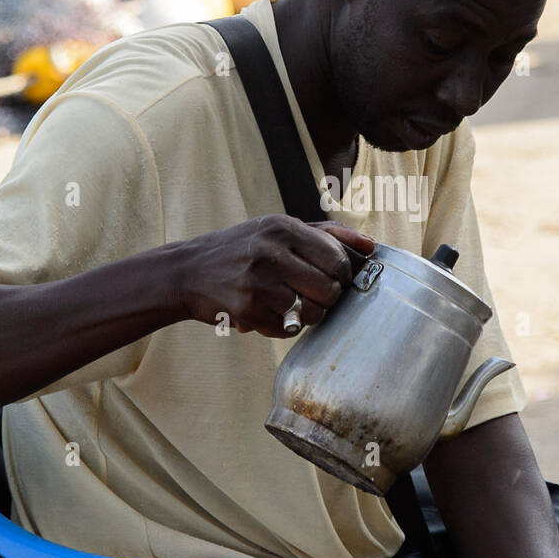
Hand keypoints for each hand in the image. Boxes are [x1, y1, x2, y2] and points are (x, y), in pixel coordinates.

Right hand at [172, 215, 373, 337]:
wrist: (186, 271)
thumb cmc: (241, 250)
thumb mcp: (277, 230)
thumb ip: (326, 234)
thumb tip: (372, 244)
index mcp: (283, 227)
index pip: (337, 258)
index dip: (343, 275)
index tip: (332, 278)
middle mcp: (271, 251)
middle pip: (329, 289)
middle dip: (327, 298)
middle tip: (313, 295)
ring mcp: (258, 282)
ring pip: (311, 312)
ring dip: (307, 315)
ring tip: (290, 304)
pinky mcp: (246, 309)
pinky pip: (288, 330)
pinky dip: (285, 328)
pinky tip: (271, 314)